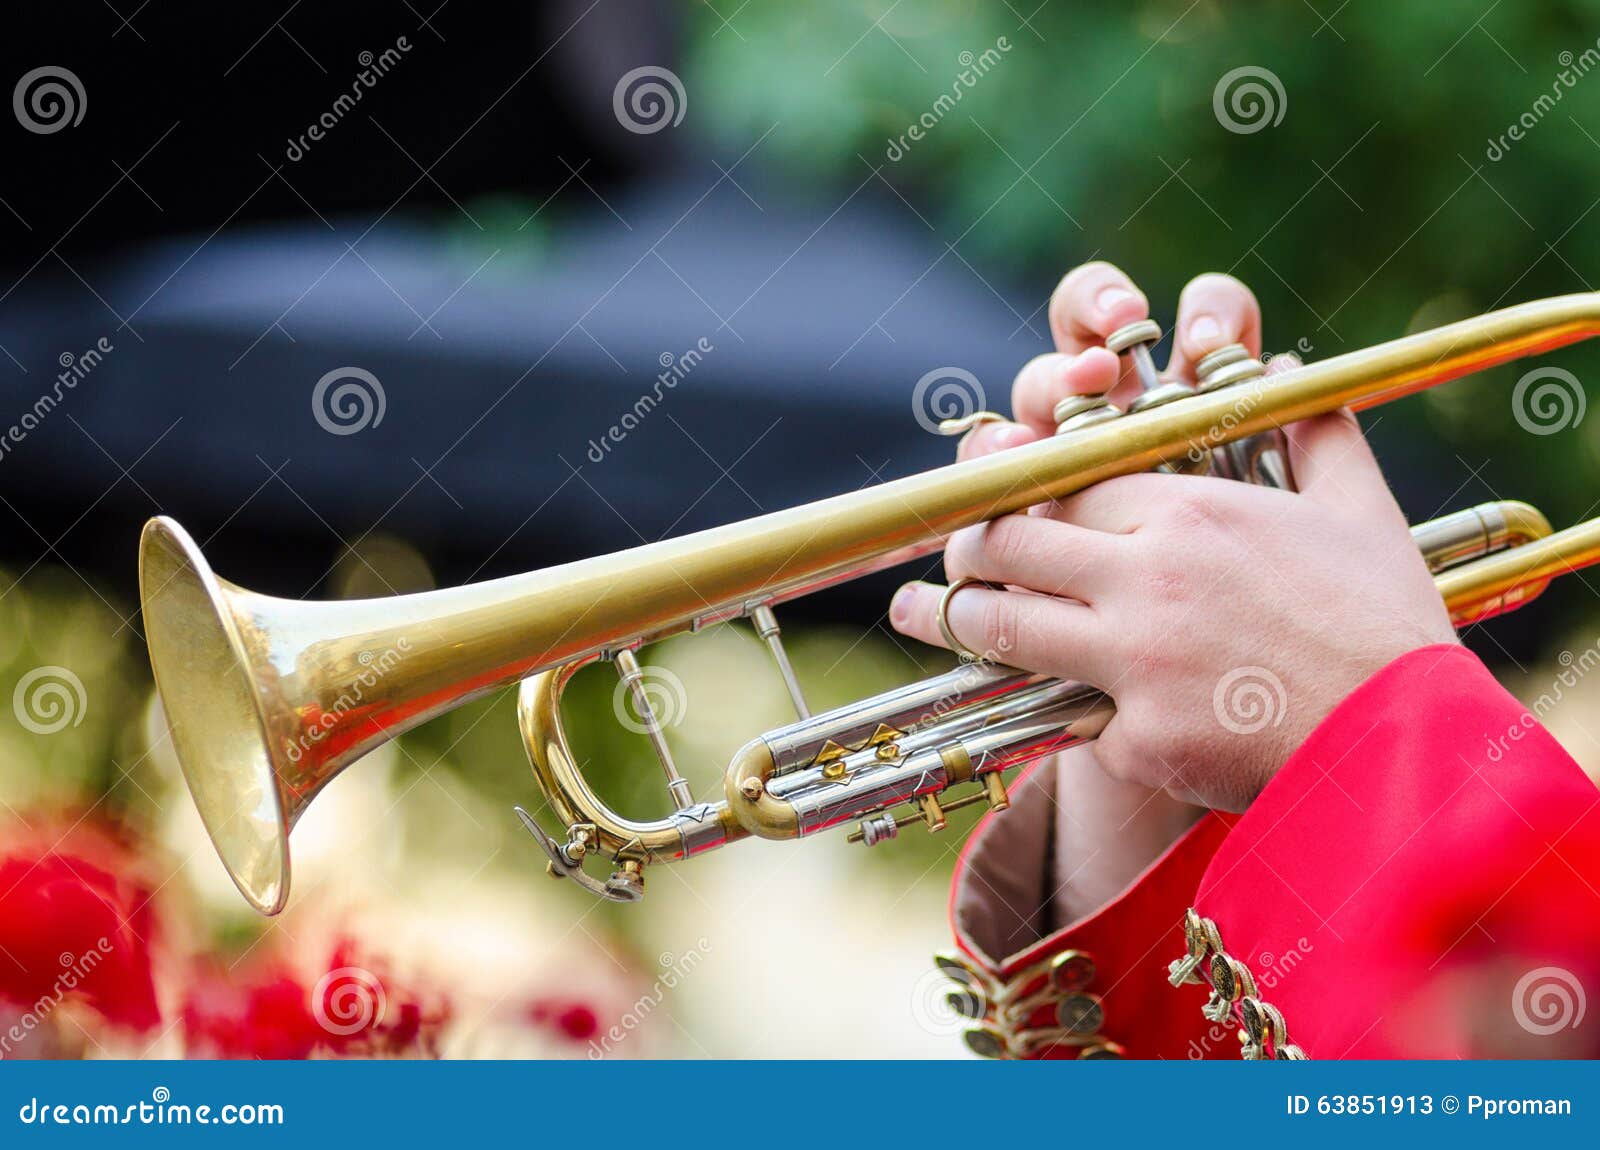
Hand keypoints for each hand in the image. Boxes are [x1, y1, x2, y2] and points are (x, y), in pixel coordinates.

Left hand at [892, 262, 1458, 814]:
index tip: (996, 500)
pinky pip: (1072, 720)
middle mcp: (1144, 576)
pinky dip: (1064, 716)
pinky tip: (1021, 714)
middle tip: (945, 553)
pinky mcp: (1137, 738)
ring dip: (944, 617)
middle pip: (1011, 541)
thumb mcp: (1357, 509)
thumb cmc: (1383, 622)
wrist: (1406, 745)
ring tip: (906, 611)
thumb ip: (1313, 434)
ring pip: (1002, 624)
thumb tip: (1290, 368)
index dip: (1021, 492)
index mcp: (1185, 511)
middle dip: (966, 545)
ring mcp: (1133, 659)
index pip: (1064, 483)